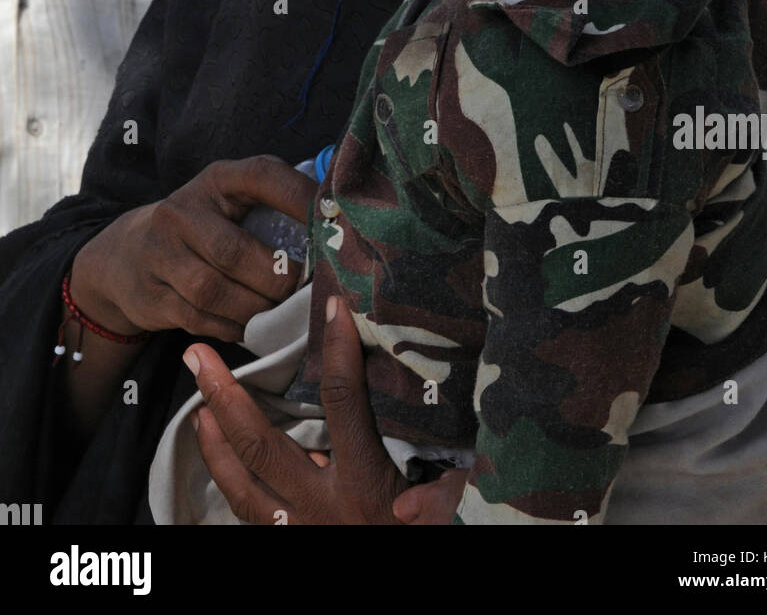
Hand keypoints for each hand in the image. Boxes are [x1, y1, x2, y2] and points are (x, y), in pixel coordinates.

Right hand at [69, 156, 315, 339]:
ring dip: (255, 308)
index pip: (261, 175)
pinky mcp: (151, 296)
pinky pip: (200, 320)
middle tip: (304, 291)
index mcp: (216, 180)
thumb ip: (275, 204)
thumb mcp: (230, 201)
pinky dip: (233, 327)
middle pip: (234, 250)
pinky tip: (251, 325)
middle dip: (276, 278)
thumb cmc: (203, 226)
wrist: (127, 256)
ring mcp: (160, 254)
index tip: (330, 221)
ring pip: (214, 291)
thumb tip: (336, 225)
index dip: (298, 197)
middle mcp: (182, 212)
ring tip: (280, 312)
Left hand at [188, 295, 462, 524]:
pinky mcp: (287, 544)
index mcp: (365, 485)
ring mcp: (297, 531)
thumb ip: (440, 495)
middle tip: (197, 354)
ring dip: (213, 441)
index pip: (345, 403)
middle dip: (225, 396)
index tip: (334, 305)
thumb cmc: (427, 535)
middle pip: (261, 446)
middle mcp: (320, 508)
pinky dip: (227, 480)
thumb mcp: (446, 507)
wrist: (398, 589)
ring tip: (195, 404)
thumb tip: (411, 503)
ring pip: (239, 487)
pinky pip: (247, 515)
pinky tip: (215, 452)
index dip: (338, 351)